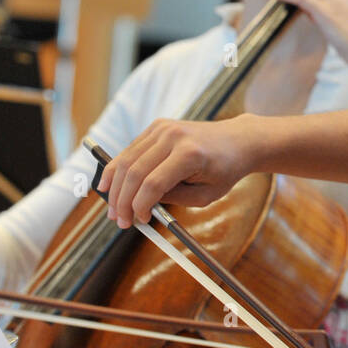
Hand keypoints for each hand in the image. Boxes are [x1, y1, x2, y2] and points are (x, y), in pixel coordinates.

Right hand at [96, 116, 258, 227]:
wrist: (237, 141)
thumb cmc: (225, 170)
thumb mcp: (205, 195)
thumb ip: (173, 200)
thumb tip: (140, 206)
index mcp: (190, 154)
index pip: (153, 184)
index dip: (140, 206)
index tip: (139, 221)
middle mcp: (173, 136)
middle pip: (134, 172)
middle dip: (122, 200)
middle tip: (120, 220)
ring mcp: (163, 128)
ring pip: (127, 160)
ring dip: (115, 187)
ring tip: (113, 209)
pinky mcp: (157, 126)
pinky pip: (131, 150)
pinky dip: (119, 169)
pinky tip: (111, 186)